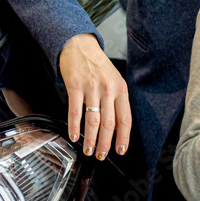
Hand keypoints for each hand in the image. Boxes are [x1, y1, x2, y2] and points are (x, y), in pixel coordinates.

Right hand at [58, 33, 131, 159]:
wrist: (79, 45)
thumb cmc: (97, 64)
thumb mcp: (114, 79)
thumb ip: (116, 101)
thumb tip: (115, 127)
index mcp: (120, 88)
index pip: (125, 118)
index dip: (123, 137)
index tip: (121, 150)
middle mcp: (108, 89)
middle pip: (109, 124)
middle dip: (105, 144)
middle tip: (101, 155)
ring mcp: (91, 87)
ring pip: (93, 121)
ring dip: (91, 140)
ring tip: (89, 150)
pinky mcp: (75, 86)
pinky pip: (75, 111)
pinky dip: (74, 127)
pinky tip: (73, 135)